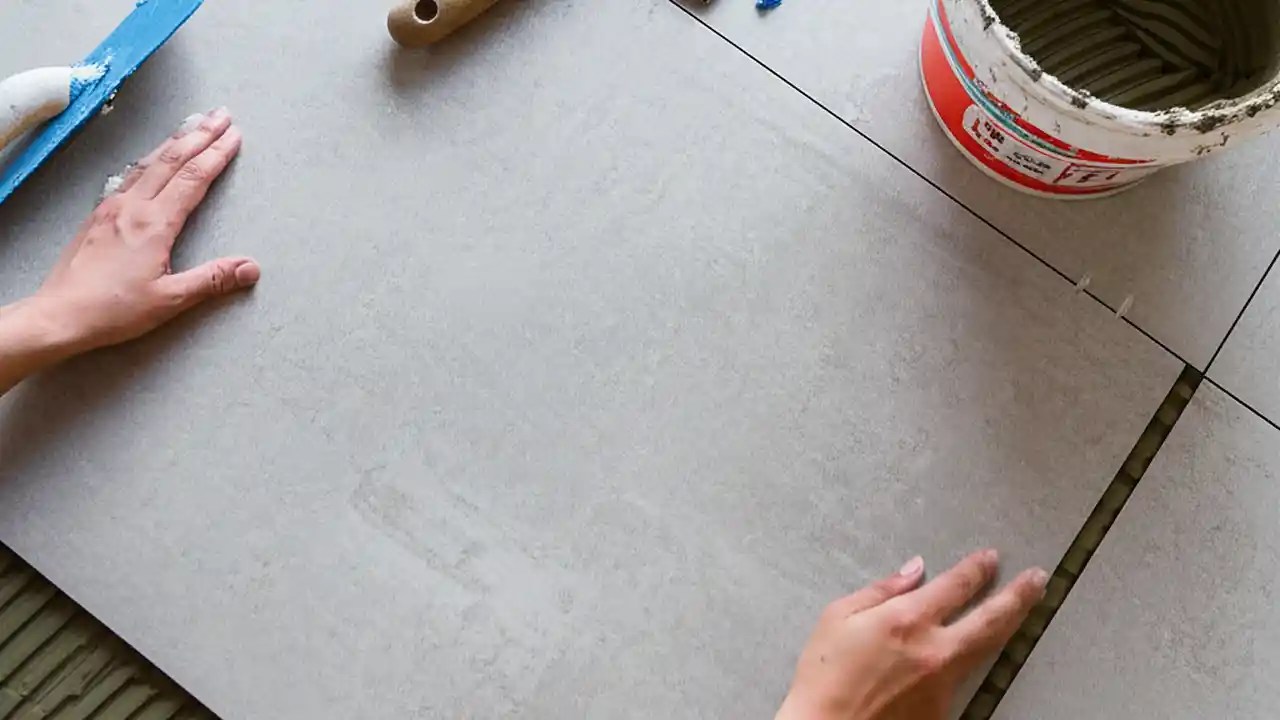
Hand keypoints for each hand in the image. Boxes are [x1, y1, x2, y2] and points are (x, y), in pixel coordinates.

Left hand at [33, 107, 257, 354]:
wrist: (60, 314)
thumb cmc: (113, 310)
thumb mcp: (171, 299)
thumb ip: (212, 279)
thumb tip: (251, 267)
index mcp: (153, 224)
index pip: (193, 179)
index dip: (216, 155)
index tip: (234, 137)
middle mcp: (132, 207)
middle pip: (172, 160)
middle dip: (200, 135)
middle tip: (222, 116)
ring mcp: (111, 207)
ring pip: (148, 162)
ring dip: (174, 141)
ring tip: (193, 125)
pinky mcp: (98, 215)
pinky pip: (130, 175)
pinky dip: (151, 158)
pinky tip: (153, 158)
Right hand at [775, 550, 1047, 719]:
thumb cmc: (823, 675)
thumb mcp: (837, 616)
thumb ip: (881, 590)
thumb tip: (914, 570)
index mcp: (907, 619)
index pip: (956, 585)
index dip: (977, 569)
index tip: (991, 558)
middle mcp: (934, 649)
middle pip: (991, 617)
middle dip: (1018, 594)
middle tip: (1038, 579)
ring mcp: (944, 682)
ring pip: (988, 648)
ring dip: (1010, 623)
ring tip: (1025, 607)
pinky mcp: (943, 709)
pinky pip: (962, 677)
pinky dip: (969, 658)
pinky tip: (972, 650)